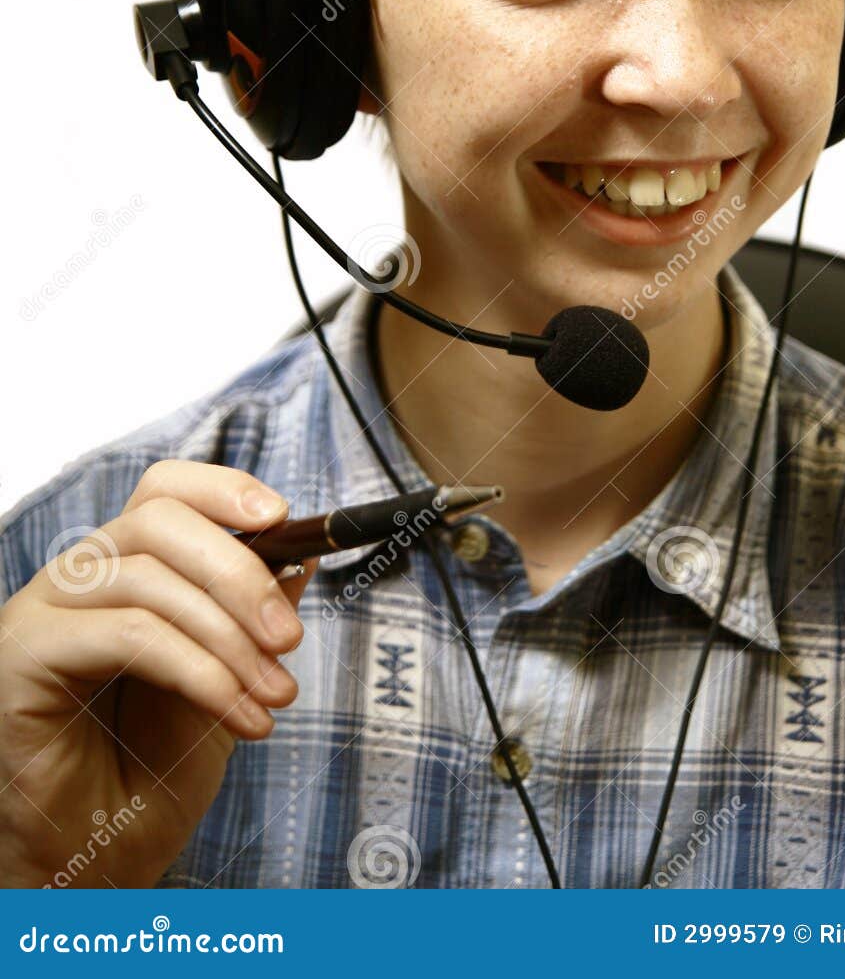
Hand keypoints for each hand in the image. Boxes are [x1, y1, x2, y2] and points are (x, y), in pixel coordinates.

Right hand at [0, 460, 319, 887]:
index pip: (163, 491)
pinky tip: (238, 714)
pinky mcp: (22, 656)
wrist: (86, 871)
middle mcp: (74, 580)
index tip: (285, 518)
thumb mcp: (222, 687)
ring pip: (149, 579)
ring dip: (229, 636)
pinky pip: (128, 634)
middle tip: (290, 638)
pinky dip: (199, 669)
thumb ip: (250, 621)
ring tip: (275, 696)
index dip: (223, 490)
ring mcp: (40, 613)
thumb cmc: (143, 780)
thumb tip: (300, 559)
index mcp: (118, 572)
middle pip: (157, 520)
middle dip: (240, 572)